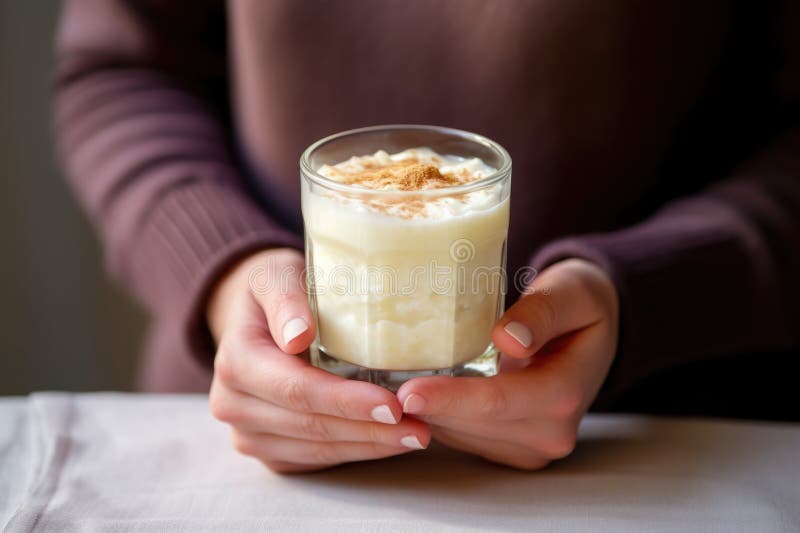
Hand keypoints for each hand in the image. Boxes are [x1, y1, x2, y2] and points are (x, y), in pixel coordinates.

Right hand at [207, 248, 429, 472]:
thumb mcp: (277, 276)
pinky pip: (315, 459)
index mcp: (236, 362)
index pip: (297, 389)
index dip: (346, 401)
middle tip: (420, 428)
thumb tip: (298, 335)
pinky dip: (355, 451)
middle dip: (369, 430)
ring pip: (316, 449)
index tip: (393, 405)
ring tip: (415, 436)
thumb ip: (286, 300)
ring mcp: (247, 434)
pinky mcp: (267, 451)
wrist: (253, 318)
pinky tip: (388, 441)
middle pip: (311, 426)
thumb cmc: (275, 291)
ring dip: (368, 446)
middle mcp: (233, 405)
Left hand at [396, 258, 618, 469]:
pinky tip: (414, 393)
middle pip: (474, 424)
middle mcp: (551, 431)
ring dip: (427, 416)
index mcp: (565, 393)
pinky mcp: (513, 447)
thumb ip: (542, 312)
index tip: (408, 391)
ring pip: (464, 436)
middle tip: (377, 391)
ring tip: (385, 389)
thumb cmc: (580, 304)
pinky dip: (438, 418)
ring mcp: (532, 445)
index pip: (499, 402)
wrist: (594, 330)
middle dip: (427, 409)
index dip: (452, 398)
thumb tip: (507, 339)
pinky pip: (465, 438)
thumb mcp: (570, 292)